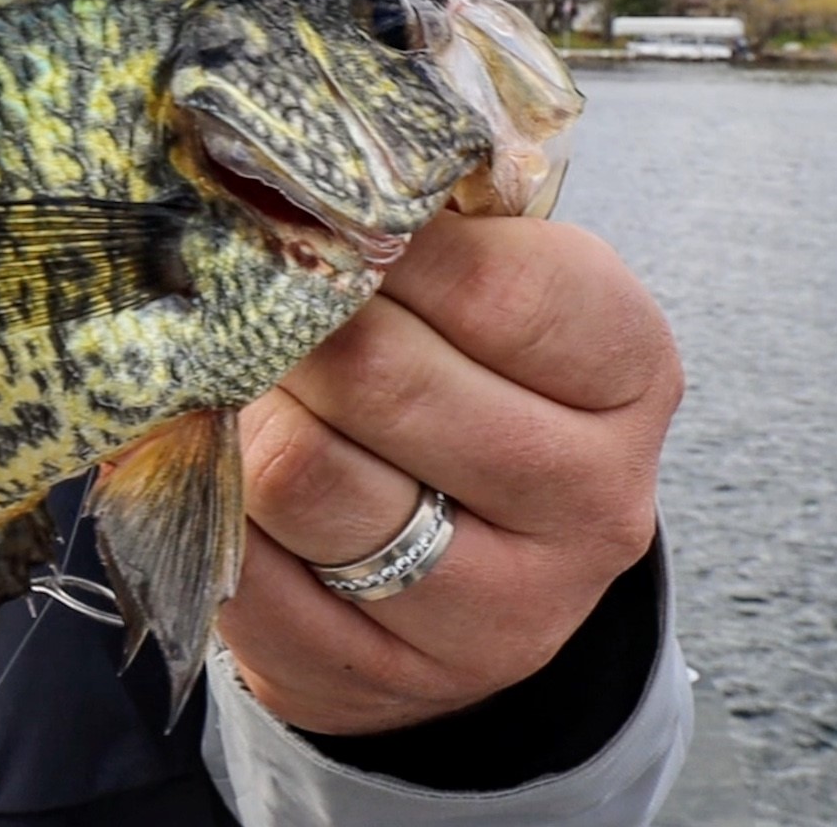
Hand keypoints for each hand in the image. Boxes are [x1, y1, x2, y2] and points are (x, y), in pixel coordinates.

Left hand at [214, 213, 681, 734]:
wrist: (474, 575)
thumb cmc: (469, 382)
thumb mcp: (492, 287)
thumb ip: (430, 223)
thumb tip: (300, 158)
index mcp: (629, 373)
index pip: (496, 286)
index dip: (375, 236)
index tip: (302, 206)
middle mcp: (591, 499)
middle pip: (382, 375)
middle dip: (284, 320)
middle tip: (233, 286)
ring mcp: (499, 607)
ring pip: (305, 477)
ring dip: (237, 413)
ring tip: (224, 376)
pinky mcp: (390, 678)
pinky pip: (250, 574)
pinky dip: (206, 505)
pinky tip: (214, 466)